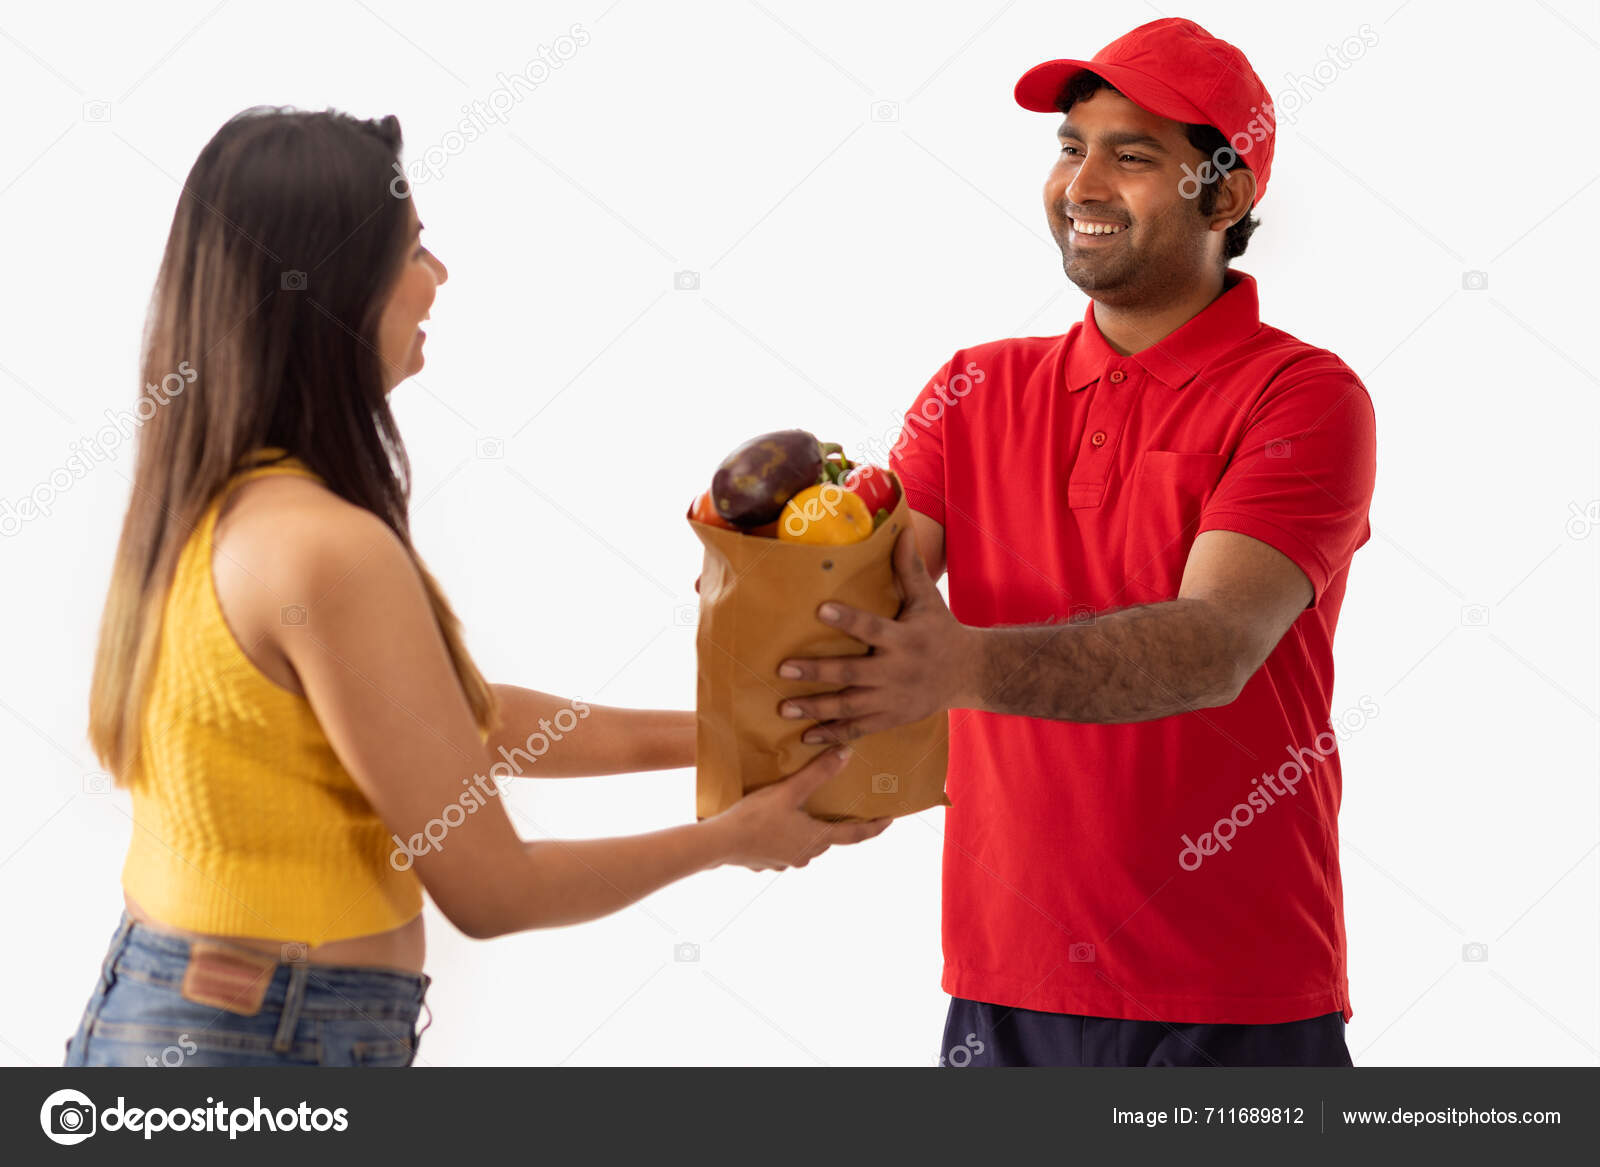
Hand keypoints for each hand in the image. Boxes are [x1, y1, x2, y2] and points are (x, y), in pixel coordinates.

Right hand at [710, 746, 890, 871]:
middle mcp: (805, 854)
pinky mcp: (765, 862)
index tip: (890, 819)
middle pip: (828, 837)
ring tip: (805, 810)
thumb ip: (818, 773)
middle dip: (836, 823)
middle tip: (843, 807)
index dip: (874, 827)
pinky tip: (772, 822)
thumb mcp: (789, 791)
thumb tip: (846, 754)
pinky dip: (784, 834)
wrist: (718, 844)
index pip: (855, 834)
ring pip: (805, 843)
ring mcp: (784, 861)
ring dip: (809, 828)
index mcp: (816, 839)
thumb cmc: (755, 817)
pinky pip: (782, 846)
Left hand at [776, 529, 977, 743]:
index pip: (871, 628)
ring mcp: (893, 699)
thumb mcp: (928, 600)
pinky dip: (834, 733)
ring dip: (816, 707)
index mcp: (903, 639)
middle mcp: (896, 671)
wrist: (967, 673)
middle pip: (851, 673)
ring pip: (850, 706)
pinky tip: (806, 734)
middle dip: (816, 671)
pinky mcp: (891, 718)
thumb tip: (900, 531)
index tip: (820, 609)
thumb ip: (910, 569)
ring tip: (784, 706)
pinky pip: (859, 729)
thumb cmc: (940, 630)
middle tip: (783, 668)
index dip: (847, 619)